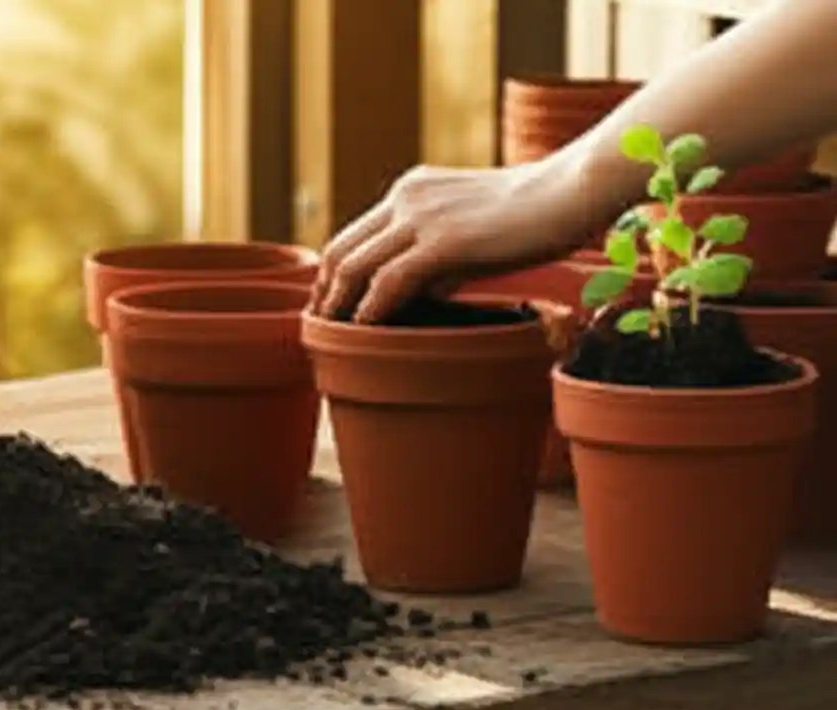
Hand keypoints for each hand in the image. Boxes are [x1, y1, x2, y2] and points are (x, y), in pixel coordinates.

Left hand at [310, 155, 606, 323]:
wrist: (572, 191)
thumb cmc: (534, 218)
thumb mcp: (471, 232)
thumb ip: (438, 257)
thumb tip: (414, 295)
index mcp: (412, 191)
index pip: (352, 235)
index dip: (332, 276)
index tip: (327, 307)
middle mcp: (407, 198)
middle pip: (340, 250)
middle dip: (324, 294)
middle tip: (319, 329)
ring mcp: (422, 216)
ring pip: (355, 265)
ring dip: (338, 306)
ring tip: (332, 337)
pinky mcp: (444, 239)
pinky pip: (389, 280)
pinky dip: (370, 309)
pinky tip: (365, 332)